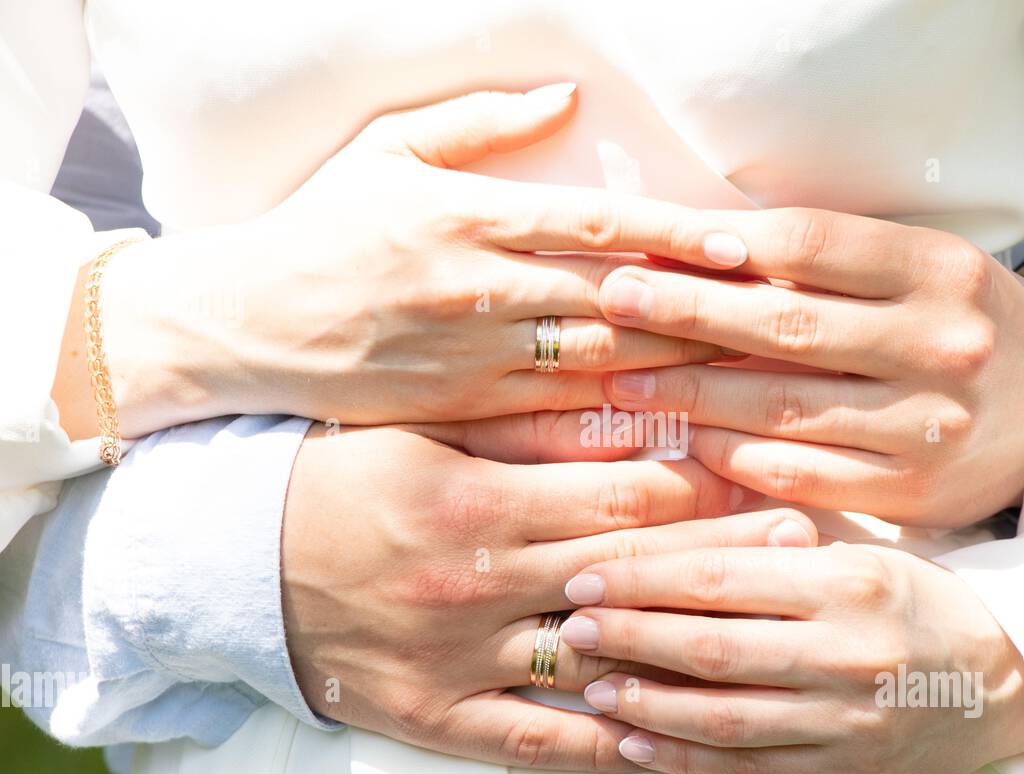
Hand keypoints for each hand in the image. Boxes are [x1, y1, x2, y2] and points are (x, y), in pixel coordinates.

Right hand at [70, 85, 750, 438]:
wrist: (242, 326)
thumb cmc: (320, 231)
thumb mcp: (385, 153)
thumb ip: (478, 123)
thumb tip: (564, 94)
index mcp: (467, 215)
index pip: (594, 225)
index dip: (674, 235)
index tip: (743, 244)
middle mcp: (478, 290)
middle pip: (617, 302)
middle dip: (702, 310)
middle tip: (781, 320)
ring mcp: (472, 359)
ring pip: (600, 367)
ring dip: (680, 370)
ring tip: (751, 377)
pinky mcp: (462, 412)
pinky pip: (557, 422)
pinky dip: (621, 423)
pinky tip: (678, 430)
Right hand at [281, 417, 816, 771]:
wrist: (232, 560)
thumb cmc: (335, 479)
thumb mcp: (422, 434)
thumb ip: (523, 429)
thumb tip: (624, 409)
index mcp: (474, 501)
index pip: (617, 497)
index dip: (700, 486)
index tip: (763, 474)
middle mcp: (476, 585)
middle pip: (629, 574)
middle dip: (722, 557)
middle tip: (802, 544)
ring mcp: (459, 658)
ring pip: (597, 659)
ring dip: (685, 647)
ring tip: (763, 633)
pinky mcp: (436, 716)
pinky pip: (535, 739)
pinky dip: (604, 740)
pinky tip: (669, 735)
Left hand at [559, 543, 1023, 773]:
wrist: (1006, 677)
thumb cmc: (921, 603)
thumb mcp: (861, 554)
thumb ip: (777, 551)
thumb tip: (680, 538)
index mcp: (846, 582)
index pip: (721, 578)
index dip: (643, 578)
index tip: (587, 575)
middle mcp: (845, 651)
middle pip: (712, 647)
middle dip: (630, 637)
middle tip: (572, 628)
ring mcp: (845, 717)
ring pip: (724, 716)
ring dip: (647, 703)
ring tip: (595, 687)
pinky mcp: (846, 768)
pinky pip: (751, 768)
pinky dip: (686, 758)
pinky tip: (638, 742)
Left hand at [596, 210, 1023, 525]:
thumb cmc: (959, 323)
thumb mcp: (917, 269)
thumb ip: (829, 262)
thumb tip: (702, 250)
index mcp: (937, 269)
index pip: (813, 244)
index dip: (727, 243)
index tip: (656, 246)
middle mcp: (939, 343)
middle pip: (789, 324)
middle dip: (688, 313)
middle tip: (614, 304)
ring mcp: (929, 422)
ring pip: (786, 406)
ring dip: (693, 393)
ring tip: (626, 379)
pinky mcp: (915, 489)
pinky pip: (804, 473)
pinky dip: (737, 456)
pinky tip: (687, 440)